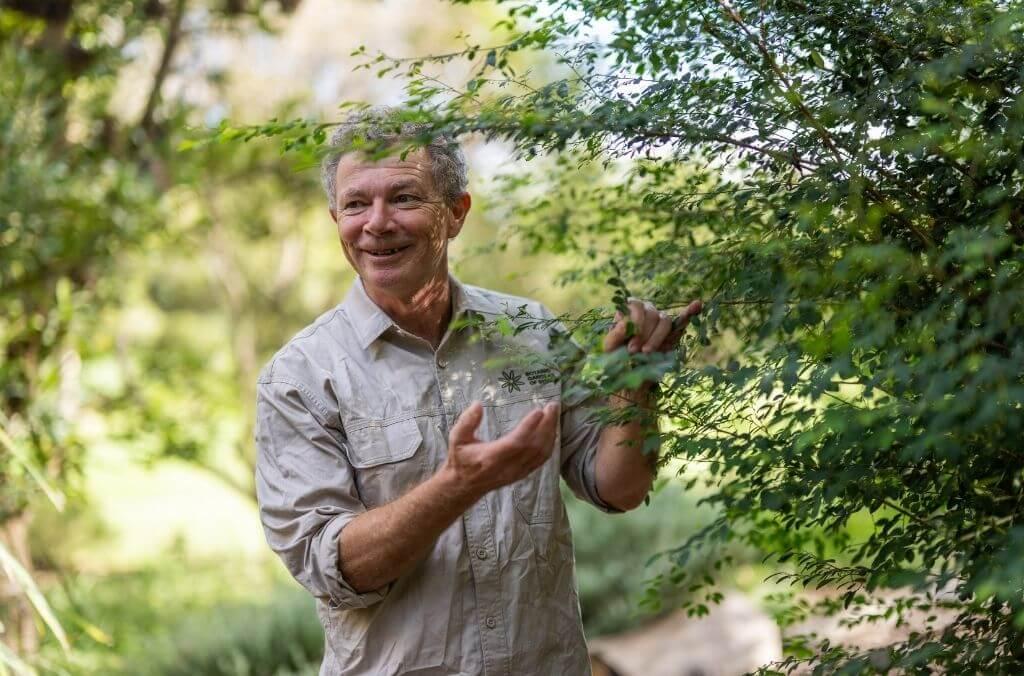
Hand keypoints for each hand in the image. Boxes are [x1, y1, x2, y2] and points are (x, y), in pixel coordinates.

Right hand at [443, 401, 559, 499]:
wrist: (464, 486)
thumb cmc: (460, 459)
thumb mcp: (457, 439)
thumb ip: (466, 422)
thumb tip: (478, 404)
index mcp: (491, 457)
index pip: (515, 443)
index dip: (528, 427)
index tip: (539, 410)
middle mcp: (507, 467)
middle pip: (533, 446)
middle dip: (546, 425)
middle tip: (552, 406)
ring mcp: (517, 472)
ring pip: (541, 454)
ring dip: (550, 433)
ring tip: (553, 414)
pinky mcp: (522, 474)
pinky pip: (541, 460)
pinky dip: (550, 444)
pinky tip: (552, 430)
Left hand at [603, 298, 702, 354]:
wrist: (629, 375)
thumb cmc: (615, 358)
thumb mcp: (610, 349)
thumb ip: (614, 336)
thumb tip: (624, 325)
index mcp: (629, 310)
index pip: (635, 304)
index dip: (635, 322)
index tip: (630, 343)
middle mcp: (646, 311)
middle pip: (651, 314)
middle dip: (643, 334)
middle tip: (634, 351)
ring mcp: (660, 321)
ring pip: (664, 321)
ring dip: (657, 337)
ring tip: (647, 352)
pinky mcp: (672, 333)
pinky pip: (682, 319)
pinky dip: (689, 312)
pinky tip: (697, 305)